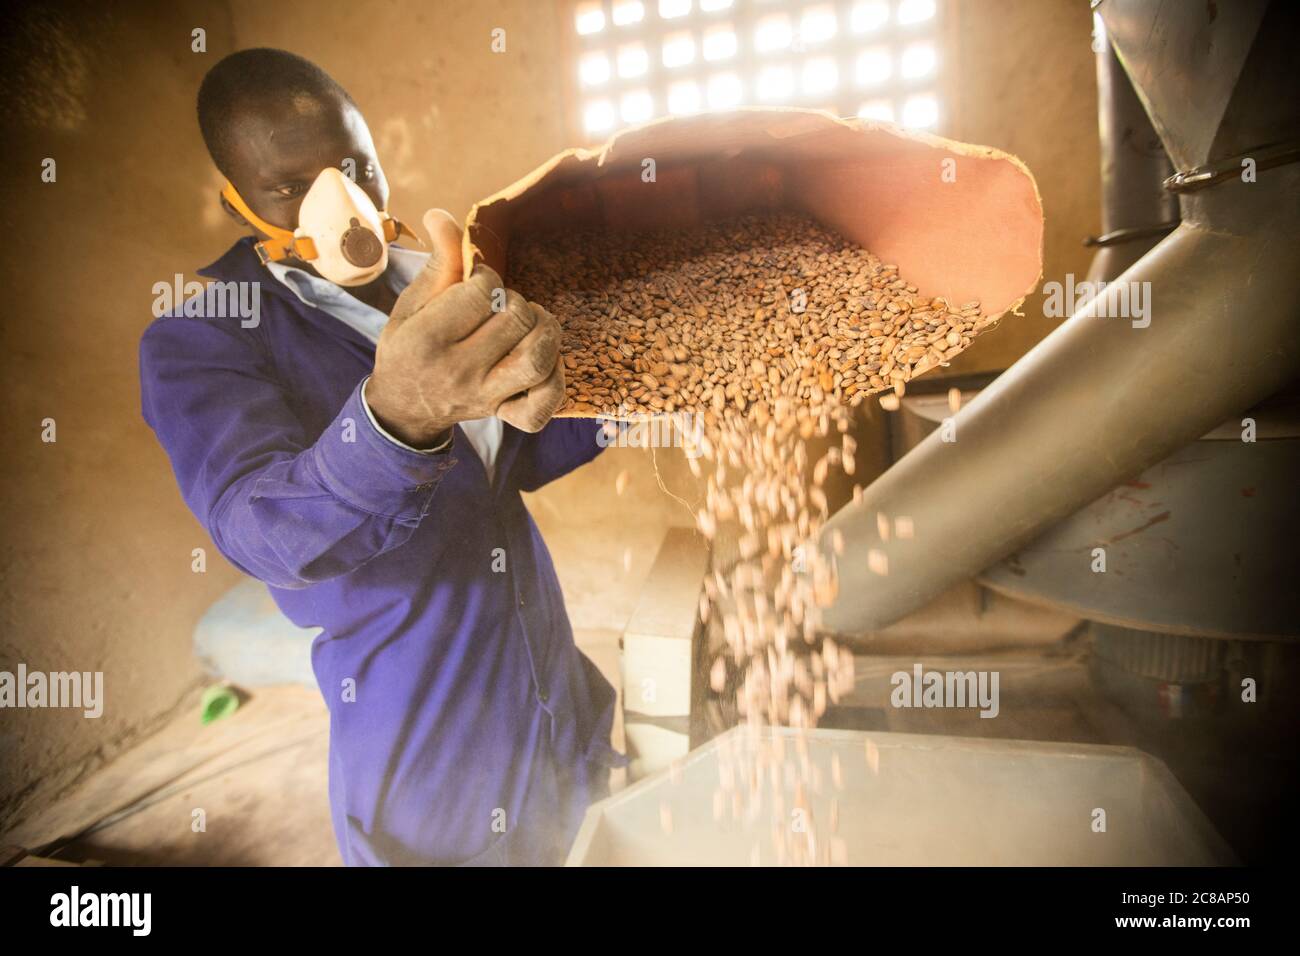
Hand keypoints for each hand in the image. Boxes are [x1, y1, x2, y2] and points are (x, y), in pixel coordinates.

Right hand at [367, 210, 565, 445]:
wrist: (404, 408)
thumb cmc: (409, 346)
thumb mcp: (413, 303)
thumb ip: (438, 262)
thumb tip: (442, 214)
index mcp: (428, 338)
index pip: (480, 293)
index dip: (487, 277)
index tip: (479, 283)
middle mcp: (458, 371)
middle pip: (516, 321)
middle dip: (516, 301)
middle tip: (503, 304)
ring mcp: (485, 396)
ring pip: (537, 359)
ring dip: (544, 331)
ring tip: (531, 323)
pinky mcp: (504, 415)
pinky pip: (544, 403)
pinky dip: (556, 378)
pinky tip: (546, 357)